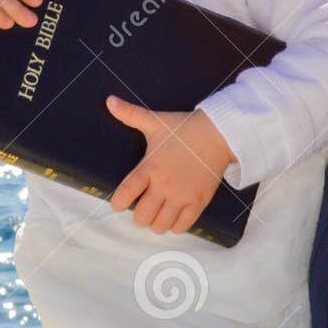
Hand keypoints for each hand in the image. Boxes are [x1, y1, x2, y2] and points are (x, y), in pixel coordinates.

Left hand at [106, 99, 234, 234]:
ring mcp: (182, 195)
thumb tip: (109, 100)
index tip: (118, 204)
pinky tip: (174, 218)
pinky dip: (175, 227)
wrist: (218, 134)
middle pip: (142, 216)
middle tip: (143, 209)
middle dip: (139, 216)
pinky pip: (182, 226)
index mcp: (150, 167)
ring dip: (156, 223)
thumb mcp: (155, 121)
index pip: (126, 193)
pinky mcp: (199, 202)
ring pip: (160, 225)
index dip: (118, 203)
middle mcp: (164, 185)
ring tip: (158, 215)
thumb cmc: (184, 128)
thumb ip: (130, 114)